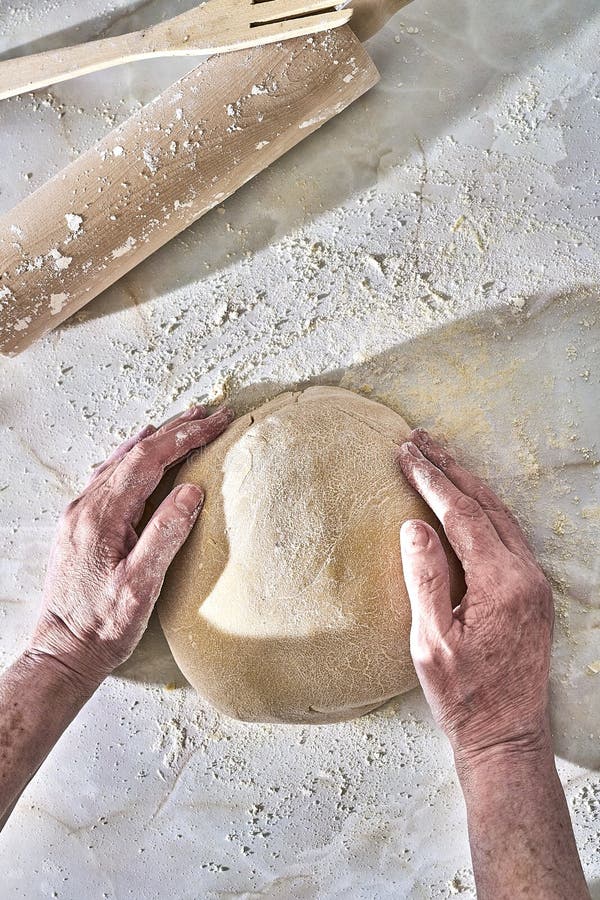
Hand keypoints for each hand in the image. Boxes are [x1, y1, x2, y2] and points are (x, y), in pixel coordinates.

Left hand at [27, 404, 232, 690]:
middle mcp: (86, 507)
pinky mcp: (81, 526)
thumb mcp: (140, 585)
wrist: (62, 653)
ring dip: (155, 439)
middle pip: (135, 453)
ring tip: (184, 424)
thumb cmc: (101, 627)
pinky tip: (141, 454)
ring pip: (121, 461)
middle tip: (210, 413)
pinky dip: (134, 457)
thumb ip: (165, 533)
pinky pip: (110, 476)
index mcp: (101, 516)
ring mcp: (80, 514)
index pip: (150, 460)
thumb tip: (192, 490)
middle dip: (176, 430)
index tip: (217, 422)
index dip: (186, 437)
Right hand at [396, 429, 553, 764]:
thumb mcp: (432, 644)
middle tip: (420, 438)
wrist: (508, 737)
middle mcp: (526, 575)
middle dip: (451, 467)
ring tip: (439, 457)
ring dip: (469, 483)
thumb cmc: (465, 698)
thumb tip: (414, 525)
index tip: (406, 452)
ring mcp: (534, 583)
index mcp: (502, 583)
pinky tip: (467, 500)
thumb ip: (426, 579)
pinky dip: (483, 508)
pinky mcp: (532, 593)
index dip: (431, 479)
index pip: (462, 514)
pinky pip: (508, 534)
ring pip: (501, 515)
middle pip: (486, 504)